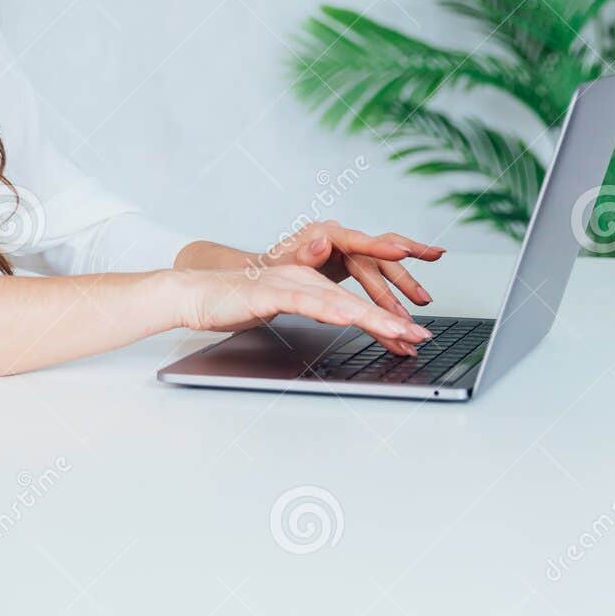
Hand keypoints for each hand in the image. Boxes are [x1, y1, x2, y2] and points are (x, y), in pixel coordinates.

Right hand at [175, 265, 432, 357]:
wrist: (194, 294)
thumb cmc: (235, 303)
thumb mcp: (282, 308)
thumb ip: (312, 310)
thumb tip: (343, 316)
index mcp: (310, 282)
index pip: (356, 303)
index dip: (386, 319)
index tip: (414, 338)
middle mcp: (304, 277)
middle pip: (355, 300)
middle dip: (391, 319)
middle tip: (421, 337)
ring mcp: (287, 282)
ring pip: (336, 299)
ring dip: (369, 315)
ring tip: (398, 331)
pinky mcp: (267, 291)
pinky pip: (303, 299)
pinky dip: (326, 308)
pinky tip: (346, 316)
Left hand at [256, 221, 444, 325]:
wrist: (268, 272)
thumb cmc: (273, 268)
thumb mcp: (283, 263)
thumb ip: (304, 254)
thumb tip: (323, 241)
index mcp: (325, 234)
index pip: (358, 241)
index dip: (381, 246)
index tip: (403, 251)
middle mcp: (343, 239)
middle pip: (379, 257)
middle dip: (402, 280)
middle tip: (422, 299)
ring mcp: (350, 251)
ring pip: (385, 267)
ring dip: (405, 286)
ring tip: (423, 303)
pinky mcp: (354, 264)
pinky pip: (380, 276)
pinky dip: (396, 290)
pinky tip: (413, 299)